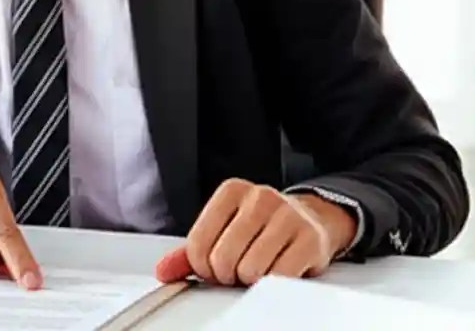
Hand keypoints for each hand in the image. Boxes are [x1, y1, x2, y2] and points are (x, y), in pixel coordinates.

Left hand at [154, 179, 355, 286]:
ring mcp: (288, 215)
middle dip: (227, 275)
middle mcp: (260, 196)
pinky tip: (277, 270)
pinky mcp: (310, 238)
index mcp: (232, 191)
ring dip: (251, 280)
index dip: (203, 266)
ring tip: (258, 268)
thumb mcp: (223, 231)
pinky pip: (279, 276)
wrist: (311, 221)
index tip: (213, 266)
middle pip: (223, 257)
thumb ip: (190, 251)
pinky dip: (273, 283)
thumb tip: (164, 270)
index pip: (198, 242)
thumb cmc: (261, 229)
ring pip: (250, 269)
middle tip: (237, 270)